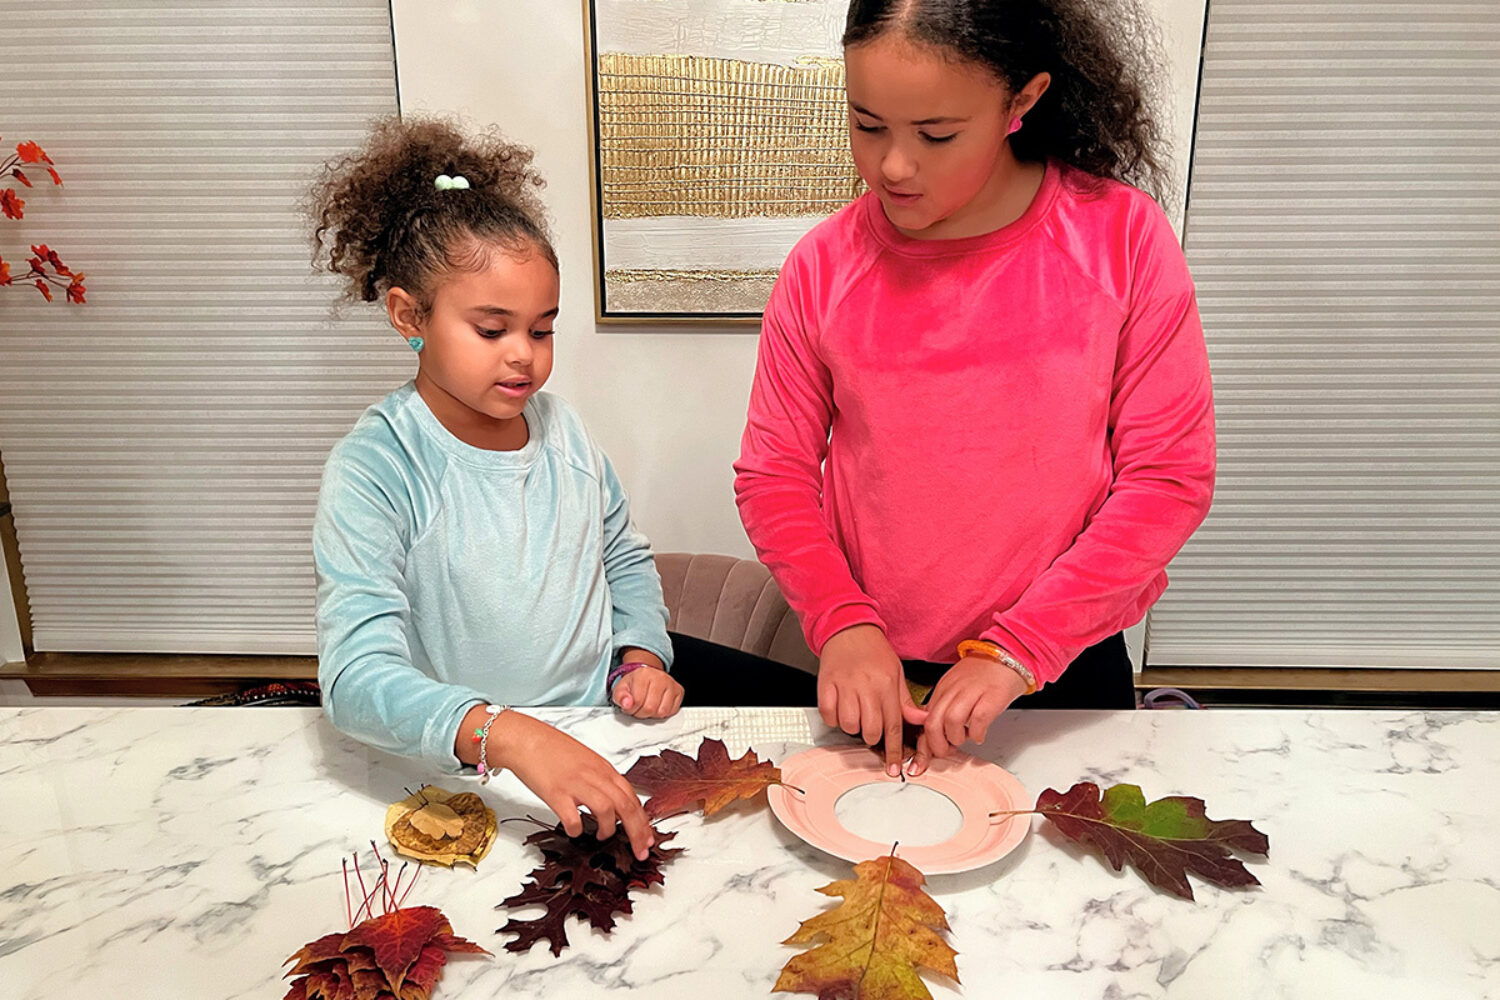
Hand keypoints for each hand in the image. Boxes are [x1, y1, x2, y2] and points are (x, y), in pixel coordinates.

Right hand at [458, 706, 653, 859]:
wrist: (527, 739)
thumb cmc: (553, 749)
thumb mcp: (587, 760)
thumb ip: (602, 779)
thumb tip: (614, 801)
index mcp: (604, 769)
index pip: (632, 797)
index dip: (643, 820)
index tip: (648, 838)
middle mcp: (594, 776)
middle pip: (626, 806)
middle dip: (637, 832)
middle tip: (641, 851)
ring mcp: (576, 784)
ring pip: (607, 810)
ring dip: (608, 829)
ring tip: (603, 836)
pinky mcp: (556, 793)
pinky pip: (573, 817)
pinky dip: (577, 829)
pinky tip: (575, 831)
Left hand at [611, 665, 683, 717]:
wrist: (647, 676)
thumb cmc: (635, 684)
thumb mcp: (621, 689)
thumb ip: (620, 697)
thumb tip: (627, 704)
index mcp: (643, 674)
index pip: (637, 701)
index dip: (631, 709)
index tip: (630, 707)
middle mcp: (660, 676)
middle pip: (650, 708)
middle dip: (641, 713)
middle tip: (638, 708)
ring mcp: (671, 683)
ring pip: (662, 711)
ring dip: (653, 715)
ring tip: (648, 707)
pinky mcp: (679, 691)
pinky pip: (672, 711)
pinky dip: (663, 714)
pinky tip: (658, 706)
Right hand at [818, 624, 927, 776]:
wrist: (849, 628)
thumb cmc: (874, 651)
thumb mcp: (896, 672)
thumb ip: (905, 701)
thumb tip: (921, 720)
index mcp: (887, 684)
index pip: (893, 726)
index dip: (894, 751)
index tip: (894, 768)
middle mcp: (866, 686)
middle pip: (870, 729)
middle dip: (872, 736)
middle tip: (871, 726)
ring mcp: (845, 685)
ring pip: (848, 724)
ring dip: (852, 725)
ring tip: (855, 712)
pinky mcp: (826, 684)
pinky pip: (828, 714)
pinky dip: (833, 717)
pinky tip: (839, 707)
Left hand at [908, 656, 1027, 775]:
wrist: (1008, 656)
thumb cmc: (984, 674)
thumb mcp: (956, 688)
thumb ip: (944, 708)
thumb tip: (933, 735)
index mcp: (943, 689)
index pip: (923, 720)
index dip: (921, 745)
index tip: (919, 764)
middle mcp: (954, 690)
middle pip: (933, 723)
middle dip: (936, 745)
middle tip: (947, 750)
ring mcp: (972, 692)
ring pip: (951, 721)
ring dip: (957, 738)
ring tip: (966, 738)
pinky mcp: (992, 696)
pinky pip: (978, 719)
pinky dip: (977, 733)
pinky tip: (980, 734)